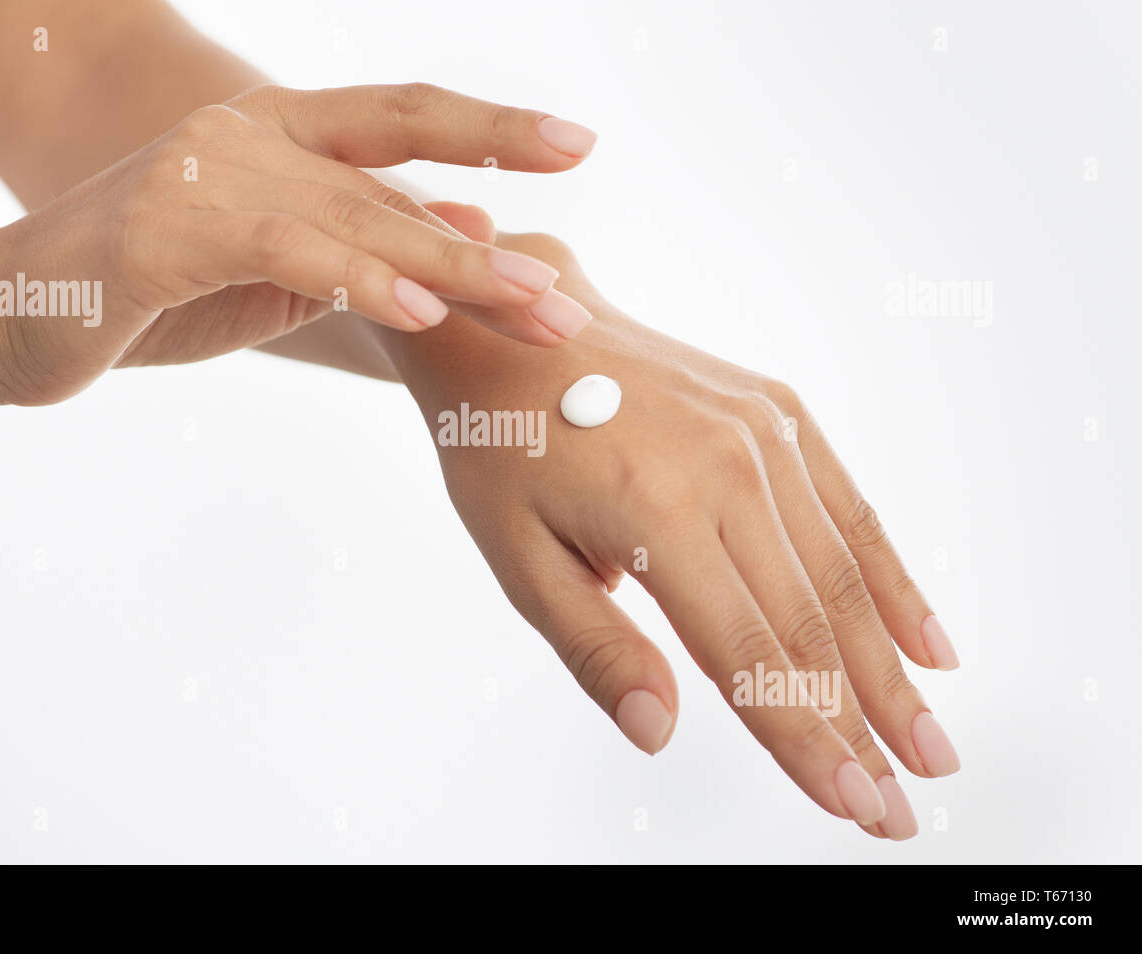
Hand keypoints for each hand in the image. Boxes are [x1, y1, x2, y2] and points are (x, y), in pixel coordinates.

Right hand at [0, 83, 597, 405]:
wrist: (6, 314)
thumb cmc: (148, 295)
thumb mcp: (274, 270)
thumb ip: (357, 247)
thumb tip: (463, 232)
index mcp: (277, 136)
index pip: (401, 119)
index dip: (490, 124)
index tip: (575, 143)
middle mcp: (248, 136)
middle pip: (396, 178)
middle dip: (492, 240)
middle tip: (572, 286)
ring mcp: (204, 175)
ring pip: (355, 216)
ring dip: (453, 266)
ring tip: (533, 307)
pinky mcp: (165, 230)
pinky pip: (283, 251)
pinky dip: (358, 280)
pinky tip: (423, 309)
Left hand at [382, 220, 960, 839]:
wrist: (517, 331)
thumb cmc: (505, 451)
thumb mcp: (519, 559)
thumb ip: (596, 649)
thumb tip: (658, 733)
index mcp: (657, 512)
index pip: (747, 656)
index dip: (804, 742)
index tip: (855, 808)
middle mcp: (730, 468)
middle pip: (811, 625)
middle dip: (861, 728)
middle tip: (903, 810)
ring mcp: (764, 432)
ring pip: (843, 576)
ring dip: (891, 671)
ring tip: (931, 748)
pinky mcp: (781, 411)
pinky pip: (850, 508)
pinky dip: (892, 582)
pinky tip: (929, 645)